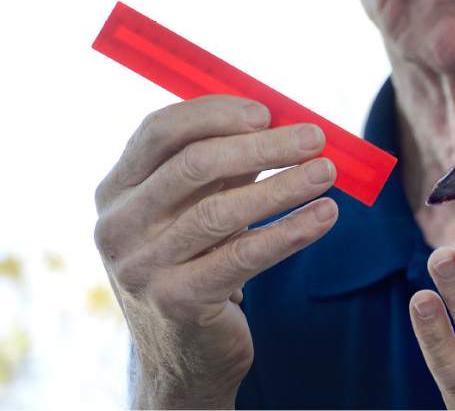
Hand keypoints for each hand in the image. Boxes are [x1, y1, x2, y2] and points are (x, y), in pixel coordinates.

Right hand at [94, 95, 338, 407]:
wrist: (184, 351)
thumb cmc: (201, 256)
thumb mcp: (201, 202)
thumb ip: (230, 161)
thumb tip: (288, 118)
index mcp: (118, 188)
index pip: (159, 131)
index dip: (215, 113)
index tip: (267, 110)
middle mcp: (119, 225)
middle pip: (193, 166)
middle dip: (262, 146)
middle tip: (315, 138)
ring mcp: (142, 267)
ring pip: (221, 212)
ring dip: (284, 187)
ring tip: (328, 172)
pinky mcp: (178, 302)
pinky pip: (243, 256)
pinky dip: (290, 231)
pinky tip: (325, 215)